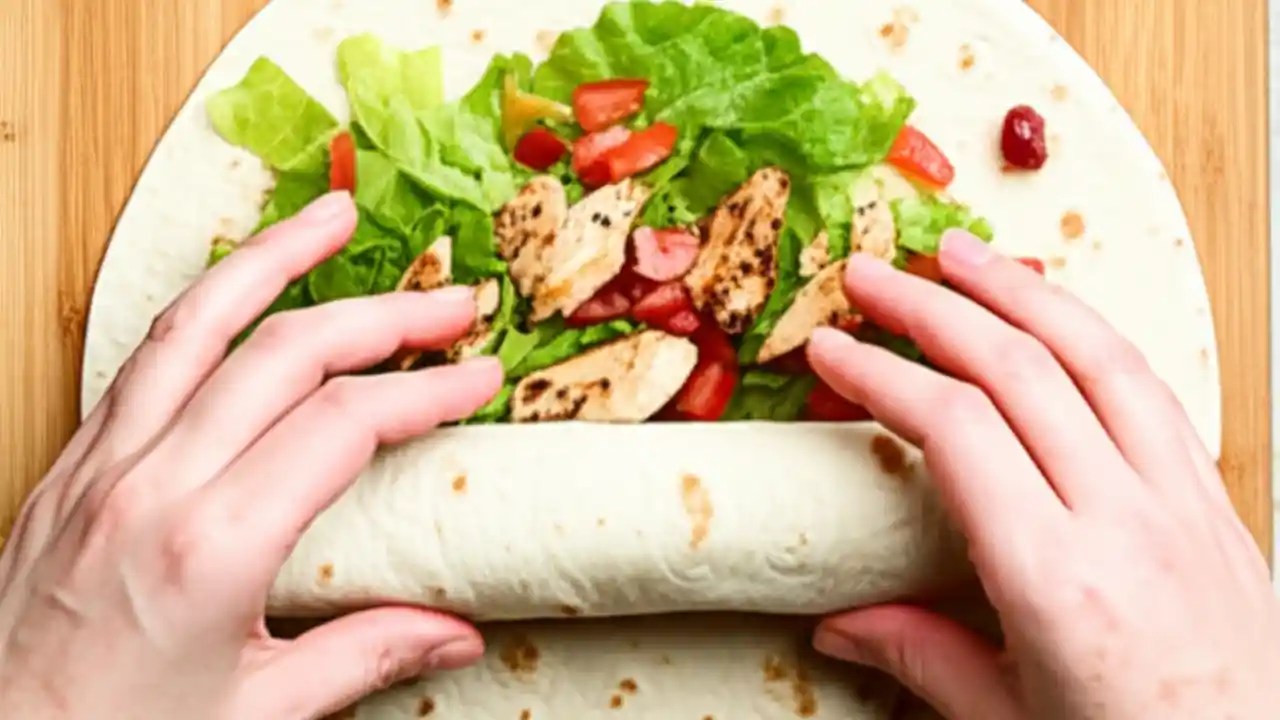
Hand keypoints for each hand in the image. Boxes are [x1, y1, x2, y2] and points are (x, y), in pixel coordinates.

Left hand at [0, 193, 501, 719]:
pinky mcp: (68, 465)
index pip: (342, 425)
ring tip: (328, 218)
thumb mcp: (256, 713)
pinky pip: (140, 357)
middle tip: (448, 300)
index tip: (479, 376)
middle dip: (383, 315)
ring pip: (194, 324)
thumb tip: (455, 634)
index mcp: (211, 548)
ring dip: (272, 260)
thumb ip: (364, 657)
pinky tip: (236, 292)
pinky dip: (200, 308)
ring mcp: (100, 464)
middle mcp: (151, 485)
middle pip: (284, 354)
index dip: (424, 389)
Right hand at [807, 230, 1279, 718]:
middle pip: (1018, 369)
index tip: (832, 348)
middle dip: (933, 308)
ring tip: (963, 254)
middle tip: (872, 273)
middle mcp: (1124, 521)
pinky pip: (1153, 389)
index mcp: (1056, 580)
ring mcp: (1180, 503)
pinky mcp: (1214, 503)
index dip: (882, 375)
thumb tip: (840, 626)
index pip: (955, 430)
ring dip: (1022, 291)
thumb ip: (921, 656)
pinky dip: (1094, 335)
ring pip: (1098, 355)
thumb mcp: (1010, 719)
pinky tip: (1059, 317)